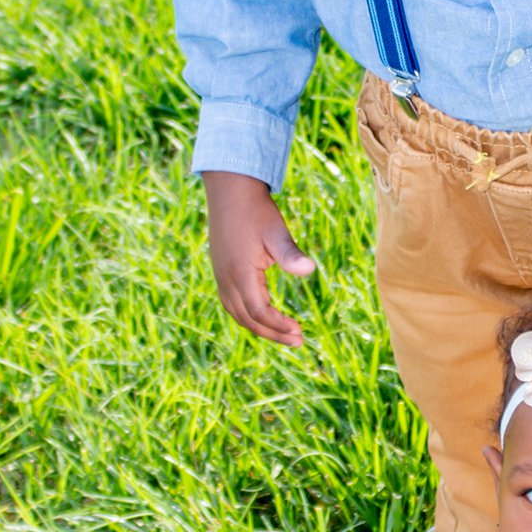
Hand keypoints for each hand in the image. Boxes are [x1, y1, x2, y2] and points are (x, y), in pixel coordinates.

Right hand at [205, 171, 316, 347]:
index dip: (279, 325)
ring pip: (237, 314)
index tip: (300, 331)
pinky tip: (262, 315)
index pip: (259, 312)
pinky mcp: (221, 271)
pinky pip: (231, 303)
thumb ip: (290, 254)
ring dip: (260, 328)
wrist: (230, 190)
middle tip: (298, 341)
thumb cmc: (256, 211)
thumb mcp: (276, 232)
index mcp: (239, 274)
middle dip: (273, 334)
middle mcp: (226, 280)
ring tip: (283, 334)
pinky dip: (247, 316)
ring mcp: (221, 276)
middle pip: (248, 320)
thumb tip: (310, 270)